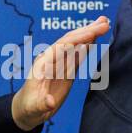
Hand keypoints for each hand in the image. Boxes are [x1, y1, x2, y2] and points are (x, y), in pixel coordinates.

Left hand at [11, 16, 110, 130]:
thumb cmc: (28, 108)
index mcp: (43, 64)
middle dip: (87, 31)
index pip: (62, 46)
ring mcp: (59, 65)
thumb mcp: (33, 108)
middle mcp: (52, 60)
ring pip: (75, 45)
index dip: (78, 38)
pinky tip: (95, 39)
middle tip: (105, 22)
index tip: (94, 32)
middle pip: (70, 40)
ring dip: (89, 34)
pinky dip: (87, 46)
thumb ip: (42, 104)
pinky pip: (77, 55)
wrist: (26, 110)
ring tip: (104, 23)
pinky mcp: (65, 71)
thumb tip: (50, 102)